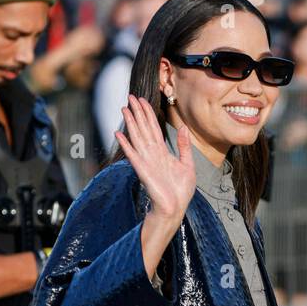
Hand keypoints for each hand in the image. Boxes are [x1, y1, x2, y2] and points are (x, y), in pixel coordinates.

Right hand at [114, 95, 195, 226]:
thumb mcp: (188, 164)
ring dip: (130, 123)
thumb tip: (183, 127)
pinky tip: (118, 134)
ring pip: (137, 137)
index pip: (154, 128)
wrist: (175, 209)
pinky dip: (126, 145)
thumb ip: (184, 146)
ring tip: (124, 108)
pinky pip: (133, 155)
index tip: (143, 100)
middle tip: (130, 96)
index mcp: (162, 152)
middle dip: (137, 112)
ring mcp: (146, 162)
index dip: (148, 114)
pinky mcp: (143, 171)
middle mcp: (152, 154)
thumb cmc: (181, 191)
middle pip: (143, 128)